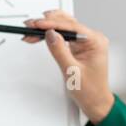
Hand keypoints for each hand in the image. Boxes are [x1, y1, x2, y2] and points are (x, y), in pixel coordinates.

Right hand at [21, 9, 113, 124]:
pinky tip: (40, 34)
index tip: (37, 24)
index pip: (71, 26)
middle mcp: (92, 39)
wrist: (95, 102)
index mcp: (96, 41)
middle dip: (47, 23)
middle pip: (66, 23)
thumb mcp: (72, 71)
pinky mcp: (78, 46)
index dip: (52, 24)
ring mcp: (85, 42)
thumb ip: (60, 51)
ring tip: (31, 29)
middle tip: (30, 26)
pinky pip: (63, 35)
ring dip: (47, 27)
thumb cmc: (90, 91)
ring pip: (63, 26)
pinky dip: (50, 34)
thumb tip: (50, 34)